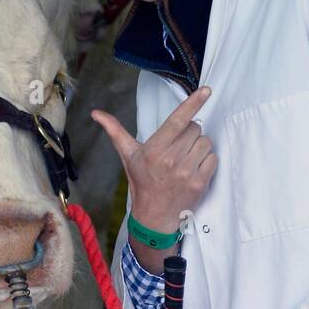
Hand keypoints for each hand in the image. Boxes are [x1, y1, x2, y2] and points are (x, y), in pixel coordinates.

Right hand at [90, 85, 215, 233]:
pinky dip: (206, 162)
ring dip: (199, 148)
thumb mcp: (128, 157)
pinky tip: (193, 170)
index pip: (178, 120)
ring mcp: (187, 172)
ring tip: (185, 160)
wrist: (154, 218)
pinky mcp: (200, 183)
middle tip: (177, 149)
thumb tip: (96, 113)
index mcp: (155, 149)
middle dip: (189, 134)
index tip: (206, 90)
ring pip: (205, 142)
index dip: (193, 103)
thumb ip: (116, 132)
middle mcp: (172, 159)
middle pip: (195, 129)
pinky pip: (212, 159)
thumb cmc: (142, 183)